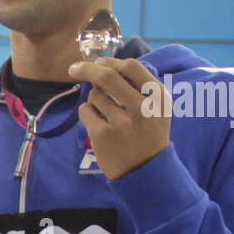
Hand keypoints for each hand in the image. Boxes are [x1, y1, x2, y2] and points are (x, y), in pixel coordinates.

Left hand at [68, 57, 170, 180]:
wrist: (145, 172)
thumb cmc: (148, 135)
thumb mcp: (158, 109)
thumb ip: (140, 86)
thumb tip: (107, 64)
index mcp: (158, 98)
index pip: (131, 66)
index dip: (110, 61)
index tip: (97, 62)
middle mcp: (142, 108)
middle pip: (107, 76)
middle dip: (87, 68)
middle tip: (74, 68)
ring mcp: (122, 122)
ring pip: (94, 95)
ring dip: (93, 100)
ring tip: (105, 114)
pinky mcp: (103, 135)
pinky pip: (85, 111)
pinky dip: (87, 113)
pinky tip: (98, 124)